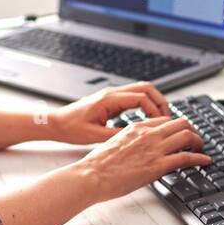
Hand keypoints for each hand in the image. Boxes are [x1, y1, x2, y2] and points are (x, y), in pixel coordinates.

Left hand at [48, 81, 171, 144]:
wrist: (55, 123)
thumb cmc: (70, 128)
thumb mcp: (95, 136)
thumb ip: (117, 135)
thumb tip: (138, 137)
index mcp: (108, 100)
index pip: (141, 98)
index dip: (155, 109)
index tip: (162, 123)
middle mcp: (112, 93)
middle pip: (146, 88)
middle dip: (160, 101)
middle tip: (168, 118)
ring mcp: (112, 95)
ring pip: (141, 90)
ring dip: (154, 101)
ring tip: (162, 118)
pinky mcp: (110, 100)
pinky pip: (134, 96)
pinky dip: (145, 104)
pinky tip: (148, 118)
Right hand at [73, 117, 210, 203]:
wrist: (91, 175)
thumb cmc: (98, 165)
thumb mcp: (115, 144)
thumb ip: (131, 142)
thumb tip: (138, 150)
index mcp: (136, 128)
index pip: (164, 120)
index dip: (176, 127)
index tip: (181, 134)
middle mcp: (148, 134)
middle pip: (180, 123)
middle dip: (192, 131)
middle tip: (196, 140)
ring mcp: (154, 148)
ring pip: (187, 135)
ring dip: (199, 142)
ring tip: (202, 150)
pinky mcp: (157, 165)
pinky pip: (186, 157)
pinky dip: (199, 158)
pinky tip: (204, 161)